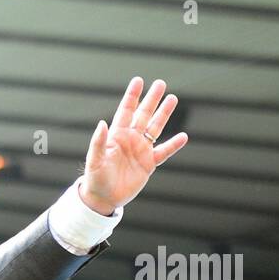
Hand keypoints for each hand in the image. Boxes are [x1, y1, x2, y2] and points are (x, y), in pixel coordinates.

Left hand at [78, 77, 188, 214]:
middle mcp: (130, 140)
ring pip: (155, 128)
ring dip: (164, 114)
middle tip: (160, 83)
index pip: (126, 111)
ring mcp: (140, 150)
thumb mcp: (94, 161)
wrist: (103, 198)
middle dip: (152, 99)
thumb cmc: (95, 179)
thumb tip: (102, 123)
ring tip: (172, 99)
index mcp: (116, 136)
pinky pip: (164, 152)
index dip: (132, 96)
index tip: (139, 80)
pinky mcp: (148, 164)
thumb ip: (98, 142)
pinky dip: (173, 145)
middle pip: (144, 115)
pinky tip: (183, 137)